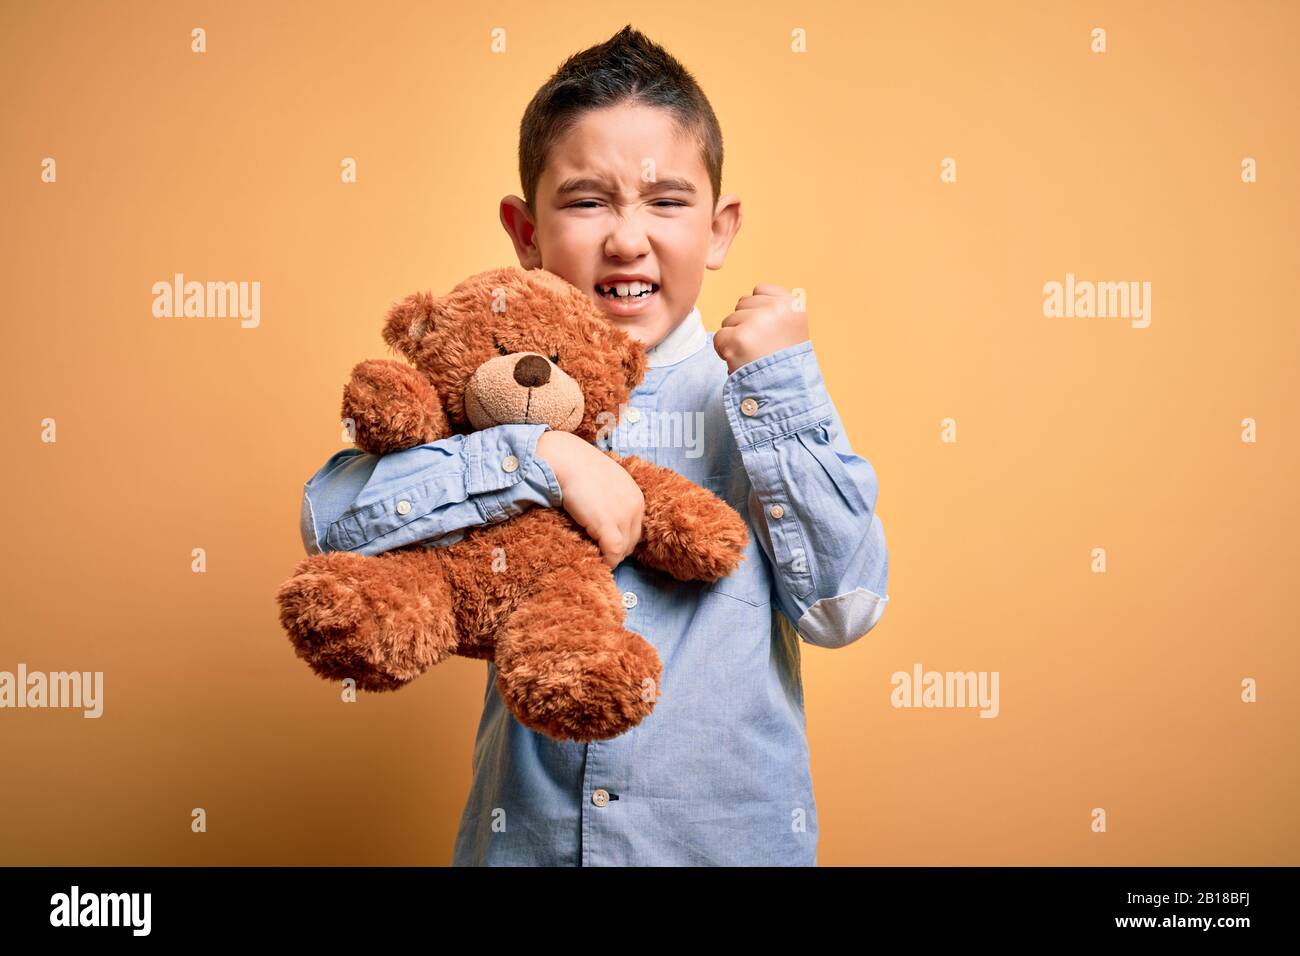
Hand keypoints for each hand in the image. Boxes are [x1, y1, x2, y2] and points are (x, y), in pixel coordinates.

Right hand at [536, 431, 643, 568]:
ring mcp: (623, 516)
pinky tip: (595, 560)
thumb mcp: (605, 481)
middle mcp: (635, 507)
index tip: (606, 544)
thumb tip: (602, 514)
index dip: (621, 539)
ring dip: (610, 556)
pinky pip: (613, 553)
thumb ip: (611, 498)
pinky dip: (606, 561)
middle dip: (616, 550)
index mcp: (636, 496)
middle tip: (599, 553)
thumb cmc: (578, 467)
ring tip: (595, 556)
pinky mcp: (608, 525)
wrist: (566, 460)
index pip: (635, 528)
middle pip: (631, 541)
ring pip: (623, 549)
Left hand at [712, 283, 809, 374]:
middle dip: (745, 324)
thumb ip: (774, 310)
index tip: (769, 332)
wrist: (785, 394)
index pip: (759, 289)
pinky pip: (719, 337)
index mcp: (792, 304)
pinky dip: (725, 351)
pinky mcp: (738, 338)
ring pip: (729, 320)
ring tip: (753, 355)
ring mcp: (757, 322)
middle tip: (761, 347)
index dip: (758, 312)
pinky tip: (742, 361)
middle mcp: (776, 309)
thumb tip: (745, 301)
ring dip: (735, 339)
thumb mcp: (793, 328)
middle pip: (742, 304)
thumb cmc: (785, 364)